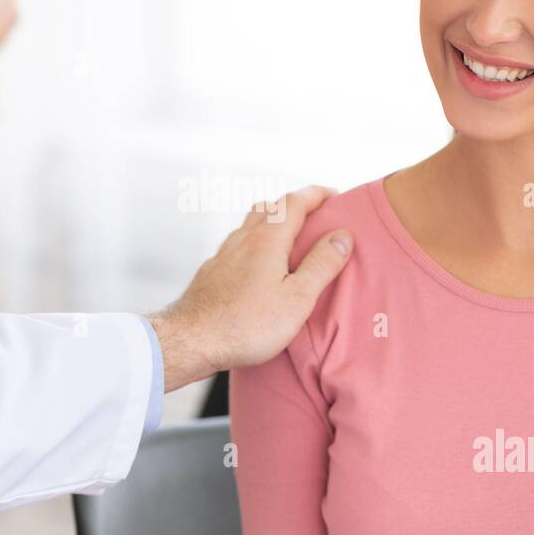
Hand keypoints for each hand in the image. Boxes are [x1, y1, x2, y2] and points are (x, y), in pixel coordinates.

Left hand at [145, 185, 352, 392]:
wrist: (191, 341)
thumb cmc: (246, 325)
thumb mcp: (297, 299)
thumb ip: (321, 265)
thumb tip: (342, 236)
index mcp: (266, 240)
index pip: (294, 203)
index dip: (316, 194)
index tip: (334, 194)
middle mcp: (242, 239)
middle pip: (269, 207)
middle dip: (294, 204)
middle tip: (314, 213)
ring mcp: (222, 255)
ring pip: (249, 225)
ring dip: (272, 221)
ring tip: (288, 236)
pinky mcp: (211, 273)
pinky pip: (237, 245)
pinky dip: (255, 242)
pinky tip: (257, 264)